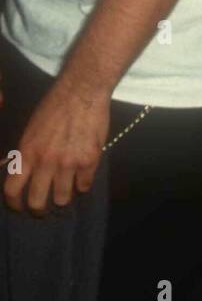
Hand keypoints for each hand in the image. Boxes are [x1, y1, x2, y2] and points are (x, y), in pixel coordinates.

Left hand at [3, 80, 109, 214]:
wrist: (83, 90)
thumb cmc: (54, 105)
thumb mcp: (31, 129)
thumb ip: (26, 152)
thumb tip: (15, 170)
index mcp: (27, 152)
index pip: (13, 190)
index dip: (14, 204)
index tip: (19, 207)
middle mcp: (46, 161)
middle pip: (37, 201)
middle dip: (39, 210)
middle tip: (43, 208)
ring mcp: (69, 162)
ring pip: (62, 198)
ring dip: (63, 197)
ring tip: (65, 191)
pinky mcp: (90, 160)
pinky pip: (84, 186)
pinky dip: (82, 184)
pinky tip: (82, 177)